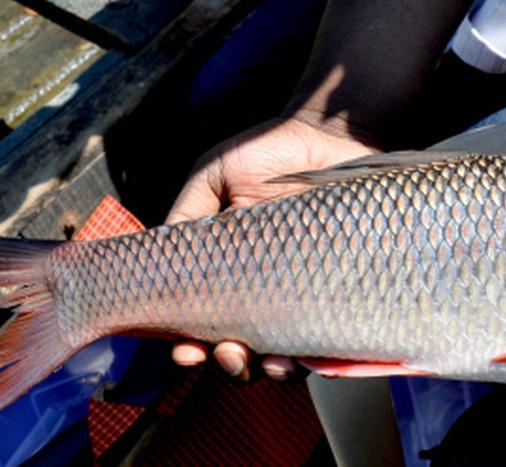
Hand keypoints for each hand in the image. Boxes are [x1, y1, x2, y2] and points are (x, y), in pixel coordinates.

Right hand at [164, 115, 379, 379]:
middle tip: (229, 354)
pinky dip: (319, 357)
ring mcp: (303, 293)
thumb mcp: (214, 175)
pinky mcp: (344, 290)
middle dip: (230, 363)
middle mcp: (262, 290)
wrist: (330, 134)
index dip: (188, 345)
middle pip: (240, 349)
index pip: (201, 321)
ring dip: (270, 371)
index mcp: (225, 269)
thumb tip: (162, 257)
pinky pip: (331, 336)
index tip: (185, 351)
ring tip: (271, 365)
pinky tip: (309, 356)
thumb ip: (188, 213)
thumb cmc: (267, 152)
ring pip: (283, 354)